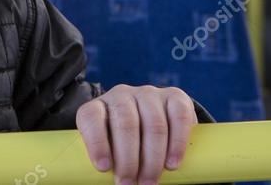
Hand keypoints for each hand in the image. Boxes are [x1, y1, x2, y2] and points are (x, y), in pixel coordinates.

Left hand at [76, 84, 196, 183]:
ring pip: (153, 123)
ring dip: (152, 158)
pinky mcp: (174, 97)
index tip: (103, 168)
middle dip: (128, 159)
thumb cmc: (123, 146)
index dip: (96, 142)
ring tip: (149, 182)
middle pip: (125, 122)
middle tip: (129, 184)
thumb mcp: (109, 151)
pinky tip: (172, 164)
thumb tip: (101, 184)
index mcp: (99, 107)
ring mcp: (149, 94)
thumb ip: (107, 163)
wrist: (152, 124)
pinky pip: (179, 116)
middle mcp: (122, 96)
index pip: (91, 117)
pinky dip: (177, 143)